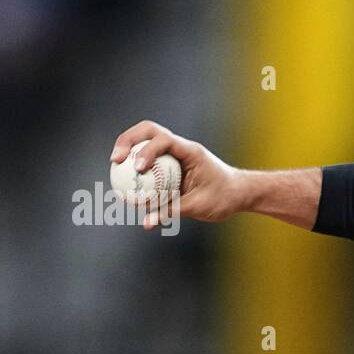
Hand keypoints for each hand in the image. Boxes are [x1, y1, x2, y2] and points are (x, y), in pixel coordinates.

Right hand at [110, 120, 245, 229]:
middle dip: (128, 141)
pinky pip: (150, 161)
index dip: (146, 151)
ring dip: (128, 149)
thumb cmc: (224, 198)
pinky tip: (125, 181)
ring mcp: (175, 154)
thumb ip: (171, 211)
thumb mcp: (199, 206)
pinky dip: (137, 166)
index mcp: (190, 151)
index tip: (137, 169)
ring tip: (114, 166)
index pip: (163, 140)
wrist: (239, 194)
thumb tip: (146, 222)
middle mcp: (181, 148)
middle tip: (115, 160)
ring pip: (146, 142)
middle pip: (148, 131)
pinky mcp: (172, 164)